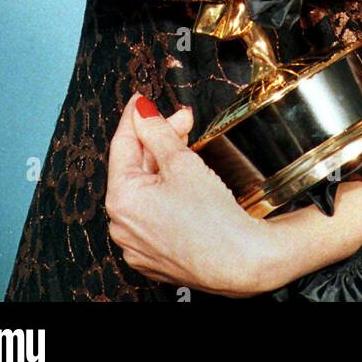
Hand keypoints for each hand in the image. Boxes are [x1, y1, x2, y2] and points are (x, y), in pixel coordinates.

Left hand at [105, 94, 273, 296]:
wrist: (240, 262)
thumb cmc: (213, 219)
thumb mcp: (182, 162)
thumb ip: (157, 131)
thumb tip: (142, 112)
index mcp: (121, 199)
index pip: (122, 144)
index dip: (136, 116)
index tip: (142, 99)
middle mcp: (121, 225)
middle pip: (134, 167)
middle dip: (158, 140)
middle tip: (183, 121)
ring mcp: (135, 244)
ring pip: (144, 190)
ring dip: (162, 165)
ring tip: (187, 148)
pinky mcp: (152, 255)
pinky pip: (151, 214)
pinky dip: (164, 194)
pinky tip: (184, 181)